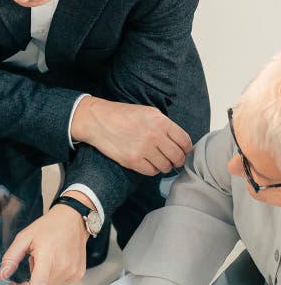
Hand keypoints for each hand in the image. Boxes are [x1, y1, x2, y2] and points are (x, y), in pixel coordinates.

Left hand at [0, 194, 89, 284]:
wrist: (73, 220)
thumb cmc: (50, 226)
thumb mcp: (25, 237)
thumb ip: (11, 257)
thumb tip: (2, 275)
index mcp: (47, 254)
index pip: (39, 281)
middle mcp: (62, 265)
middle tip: (24, 269)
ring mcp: (72, 271)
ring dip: (40, 279)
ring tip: (43, 259)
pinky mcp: (77, 274)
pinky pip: (58, 283)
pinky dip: (51, 277)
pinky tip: (53, 262)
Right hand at [71, 97, 192, 174]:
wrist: (98, 121)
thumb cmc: (122, 115)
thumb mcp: (148, 112)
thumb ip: (164, 125)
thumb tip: (177, 141)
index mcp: (160, 121)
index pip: (184, 141)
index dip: (186, 149)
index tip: (183, 152)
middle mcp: (154, 135)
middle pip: (177, 156)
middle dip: (177, 161)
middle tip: (173, 161)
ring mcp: (143, 149)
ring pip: (165, 166)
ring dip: (164, 166)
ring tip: (159, 162)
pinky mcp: (132, 160)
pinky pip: (151, 171)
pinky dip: (152, 170)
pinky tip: (147, 164)